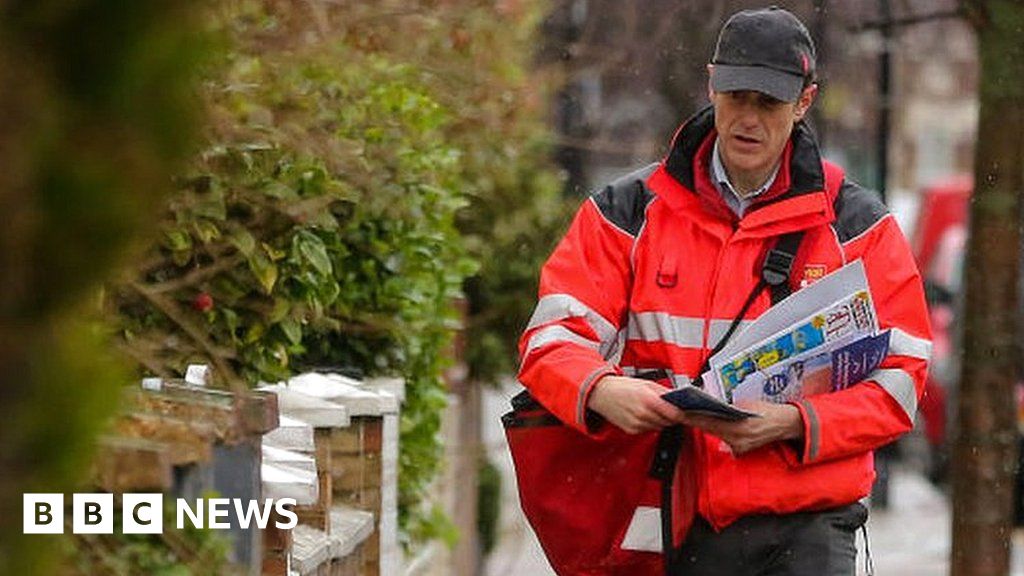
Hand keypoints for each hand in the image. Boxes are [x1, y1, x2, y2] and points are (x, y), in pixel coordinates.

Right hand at [587, 375, 683, 433]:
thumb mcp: (646, 383)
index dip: (682, 413)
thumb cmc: (621, 387)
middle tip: (667, 408)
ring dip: (660, 420)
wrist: (601, 394)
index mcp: (648, 400)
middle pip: (668, 422)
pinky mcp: (632, 430)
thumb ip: (664, 392)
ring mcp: (637, 424)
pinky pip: (648, 429)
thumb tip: (678, 398)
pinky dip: (649, 423)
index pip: (674, 414)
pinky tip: (643, 414)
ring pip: (659, 427)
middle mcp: (643, 415)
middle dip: (670, 416)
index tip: (685, 412)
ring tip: (653, 409)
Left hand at [678, 400, 802, 454]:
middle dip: (693, 418)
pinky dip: (714, 430)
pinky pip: (722, 439)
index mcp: (738, 425)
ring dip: (702, 424)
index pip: (708, 419)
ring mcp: (738, 446)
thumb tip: (709, 401)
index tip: (679, 408)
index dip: (692, 414)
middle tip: (677, 410)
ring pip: (713, 433)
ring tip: (688, 415)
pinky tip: (706, 424)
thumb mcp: (748, 403)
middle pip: (707, 427)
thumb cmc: (769, 411)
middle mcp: (737, 439)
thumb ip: (728, 405)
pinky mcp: (740, 450)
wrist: (787, 425)